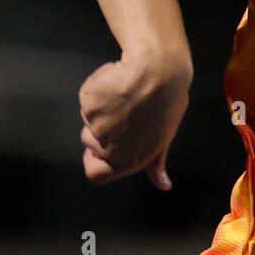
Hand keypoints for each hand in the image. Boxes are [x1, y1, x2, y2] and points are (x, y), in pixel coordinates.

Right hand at [79, 55, 190, 189]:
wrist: (160, 69)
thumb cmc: (166, 102)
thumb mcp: (164, 136)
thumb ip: (155, 163)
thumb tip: (164, 185)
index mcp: (129, 159)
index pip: (95, 174)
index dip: (96, 160)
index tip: (106, 143)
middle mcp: (110, 147)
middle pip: (89, 141)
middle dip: (102, 126)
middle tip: (128, 110)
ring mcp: (97, 124)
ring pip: (88, 118)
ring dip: (102, 106)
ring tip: (127, 94)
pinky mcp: (88, 102)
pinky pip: (87, 96)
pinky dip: (98, 88)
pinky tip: (118, 81)